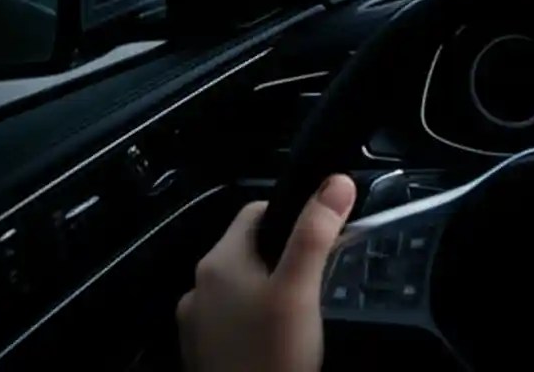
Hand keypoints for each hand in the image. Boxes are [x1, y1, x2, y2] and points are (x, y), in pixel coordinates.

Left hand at [177, 174, 356, 371]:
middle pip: (249, 250)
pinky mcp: (201, 352)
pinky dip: (253, 322)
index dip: (293, 217)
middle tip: (315, 283)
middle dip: (283, 259)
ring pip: (241, 287)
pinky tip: (275, 342)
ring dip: (268, 291)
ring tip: (299, 314)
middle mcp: (198, 286)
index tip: (320, 241)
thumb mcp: (300, 289)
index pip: (256, 211)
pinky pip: (232, 319)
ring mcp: (195, 322)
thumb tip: (338, 180)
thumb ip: (315, 234)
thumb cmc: (272, 351)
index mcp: (219, 261)